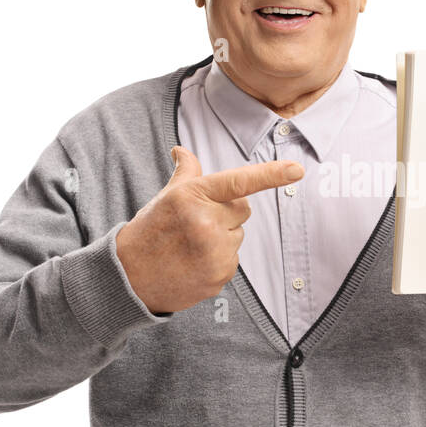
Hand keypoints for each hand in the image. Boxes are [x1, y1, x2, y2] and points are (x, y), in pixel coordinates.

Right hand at [116, 146, 303, 313]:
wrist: (129, 275)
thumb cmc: (151, 230)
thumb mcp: (166, 197)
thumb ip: (186, 173)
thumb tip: (183, 151)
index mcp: (193, 196)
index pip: (239, 181)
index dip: (271, 174)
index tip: (297, 170)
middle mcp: (206, 222)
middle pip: (244, 209)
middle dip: (226, 213)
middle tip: (197, 224)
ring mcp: (214, 251)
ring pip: (239, 236)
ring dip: (223, 238)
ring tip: (192, 246)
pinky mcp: (219, 275)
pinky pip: (233, 259)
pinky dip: (218, 260)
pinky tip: (194, 263)